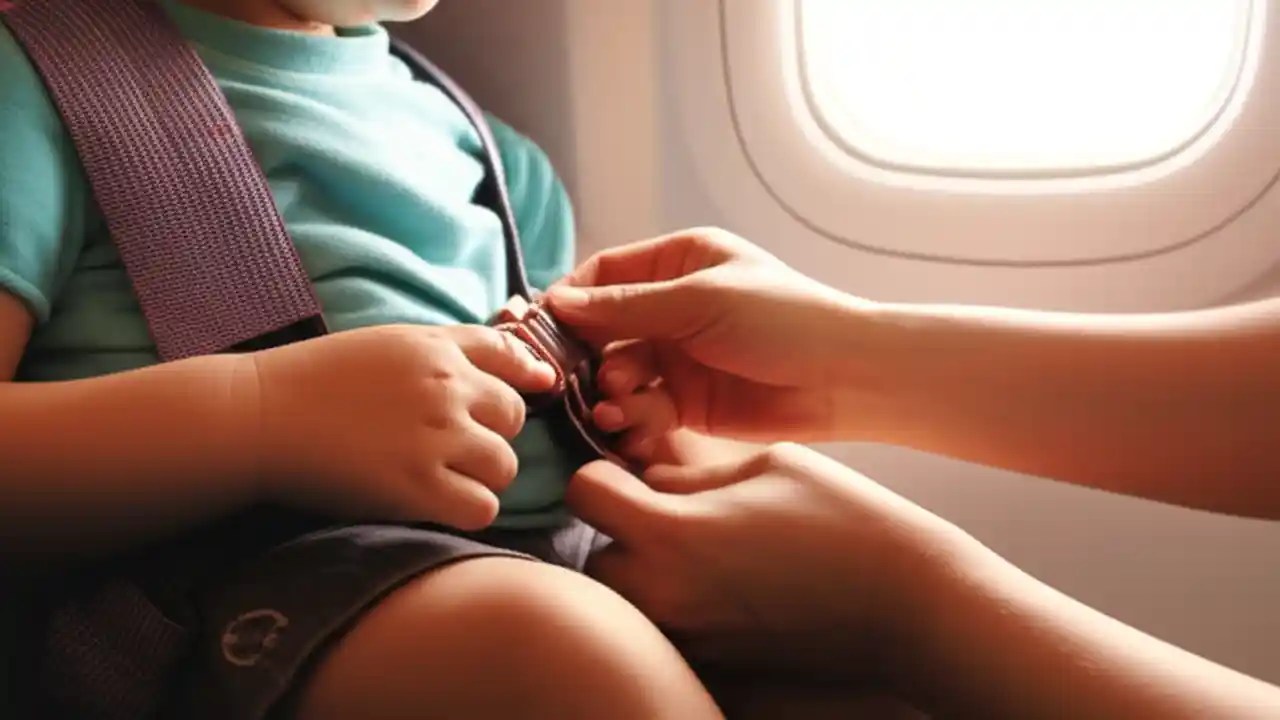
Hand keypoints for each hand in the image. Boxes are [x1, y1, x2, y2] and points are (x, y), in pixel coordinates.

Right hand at [249, 324, 555, 529]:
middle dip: (492, 434)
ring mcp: (435, 439)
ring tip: (443, 478)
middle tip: (453, 447)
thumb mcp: (391, 343)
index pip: (514, 359)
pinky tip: (436, 503)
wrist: (261, 416)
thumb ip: (456, 349)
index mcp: (437, 349)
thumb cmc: (319, 380)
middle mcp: (446, 389)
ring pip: (504, 466)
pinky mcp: (417, 487)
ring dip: (482, 476)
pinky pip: (482, 508)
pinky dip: (467, 511)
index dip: (523, 381)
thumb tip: (538, 373)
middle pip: (514, 417)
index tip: (516, 398)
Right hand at [547, 228, 882, 441]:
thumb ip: (625, 306)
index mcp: (680, 263)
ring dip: (612, 392)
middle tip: (572, 383)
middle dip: (588, 357)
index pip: (604, 274)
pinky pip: (645, 408)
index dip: (569, 301)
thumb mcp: (699, 301)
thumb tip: (555, 303)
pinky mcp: (690, 403)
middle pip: (605, 329)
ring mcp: (681, 356)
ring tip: (616, 407)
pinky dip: (634, 418)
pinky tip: (633, 427)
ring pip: (621, 373)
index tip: (538, 332)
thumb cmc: (782, 320)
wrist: (845, 379)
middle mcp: (674, 307)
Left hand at [565, 443, 970, 678]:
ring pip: (624, 601)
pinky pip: (662, 632)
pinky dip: (674, 610)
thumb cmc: (845, 519)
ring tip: (697, 558)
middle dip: (620, 535)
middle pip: (593, 557)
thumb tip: (651, 483)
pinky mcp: (711, 665)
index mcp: (672, 531)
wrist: (907, 605)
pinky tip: (720, 592)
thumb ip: (691, 476)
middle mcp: (664, 592)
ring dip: (643, 576)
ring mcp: (686, 637)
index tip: (635, 476)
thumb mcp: (768, 465)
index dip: (606, 475)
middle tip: (670, 521)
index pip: (583, 491)